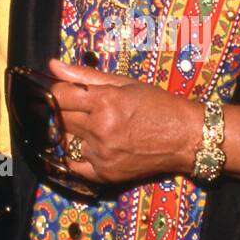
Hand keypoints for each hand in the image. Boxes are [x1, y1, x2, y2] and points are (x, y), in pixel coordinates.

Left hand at [45, 57, 200, 187]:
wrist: (186, 138)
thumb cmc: (158, 106)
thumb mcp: (124, 83)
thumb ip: (86, 76)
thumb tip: (53, 65)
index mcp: (106, 101)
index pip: (59, 96)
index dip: (58, 93)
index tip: (65, 93)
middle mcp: (101, 129)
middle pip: (60, 119)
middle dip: (66, 113)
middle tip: (81, 110)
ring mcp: (102, 154)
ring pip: (66, 142)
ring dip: (72, 135)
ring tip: (92, 128)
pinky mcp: (105, 174)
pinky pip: (73, 165)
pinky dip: (76, 156)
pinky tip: (90, 147)